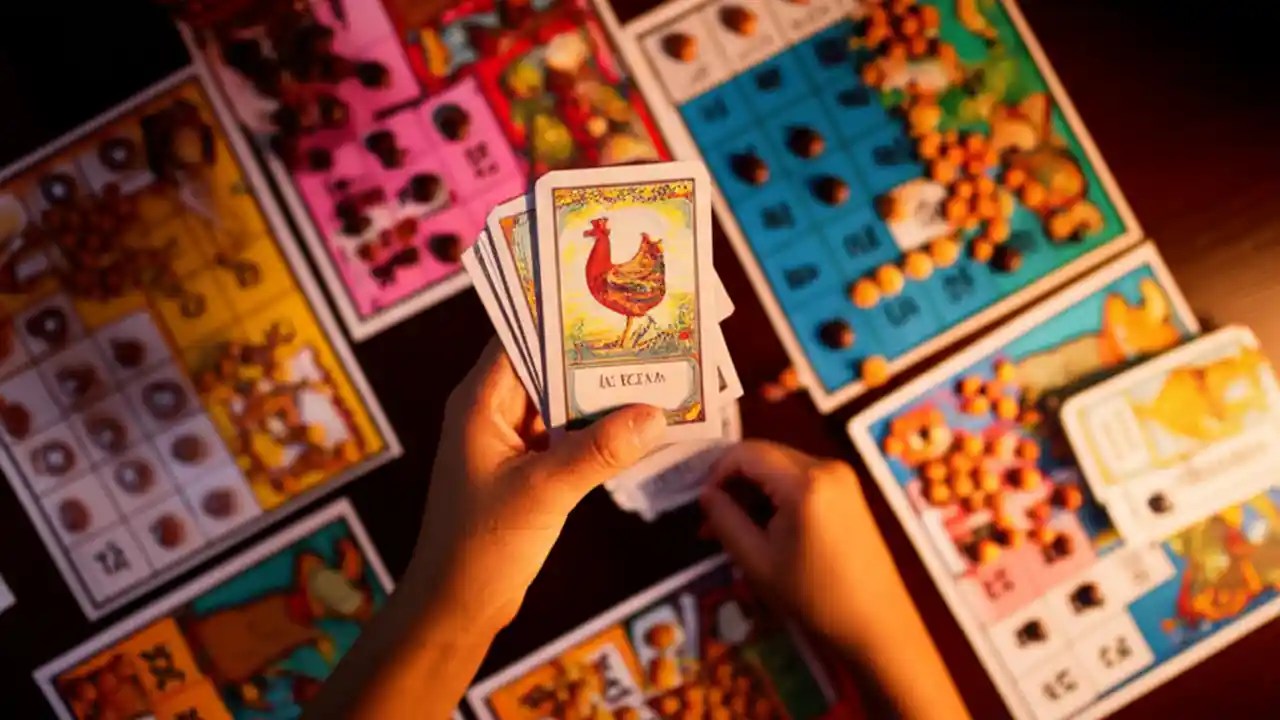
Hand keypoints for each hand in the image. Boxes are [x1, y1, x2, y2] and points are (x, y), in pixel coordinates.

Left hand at [408, 341, 666, 633]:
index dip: (560, 312)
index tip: (607, 295)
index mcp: (480, 401)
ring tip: (654, 368)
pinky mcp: (526, 465)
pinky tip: (637, 420)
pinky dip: (596, 426)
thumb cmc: (483, 545)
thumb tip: (655, 414)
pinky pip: (566, 431)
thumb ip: (600, 451)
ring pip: (560, 398)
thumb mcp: (546, 491)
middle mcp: (492, 409)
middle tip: (647, 329)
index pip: (520, 334)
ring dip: (599, 391)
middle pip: (546, 363)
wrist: (457, 605)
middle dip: (592, 351)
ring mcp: (509, 438)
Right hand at [698, 441, 889, 649]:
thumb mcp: (757, 561)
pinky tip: (768, 526)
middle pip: (765, 454)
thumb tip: (705, 494)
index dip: (716, 471)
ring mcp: (842, 478)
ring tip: (736, 527)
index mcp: (805, 481)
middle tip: (712, 519)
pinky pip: (802, 478)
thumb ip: (725, 520)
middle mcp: (827, 467)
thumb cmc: (813, 596)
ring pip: (782, 466)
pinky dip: (778, 494)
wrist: (876, 624)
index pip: (747, 452)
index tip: (701, 503)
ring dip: (755, 488)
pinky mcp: (849, 492)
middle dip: (735, 481)